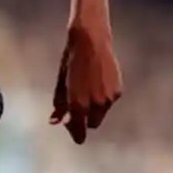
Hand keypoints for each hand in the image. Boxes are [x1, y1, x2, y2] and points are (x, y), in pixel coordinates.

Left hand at [50, 22, 121, 143]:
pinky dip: (103, 98)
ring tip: (85, 88)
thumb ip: (59, 105)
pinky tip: (96, 81)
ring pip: (101, 113)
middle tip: (75, 109)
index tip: (71, 127)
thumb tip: (55, 122)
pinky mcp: (118, 91)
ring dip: (94, 108)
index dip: (75, 133)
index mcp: (78, 104)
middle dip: (84, 120)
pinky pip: (109, 102)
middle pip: (91, 124)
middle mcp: (96, 104)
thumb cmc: (71, 60)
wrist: (90, 40)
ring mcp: (109, 98)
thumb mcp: (61, 83)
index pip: (79, 131)